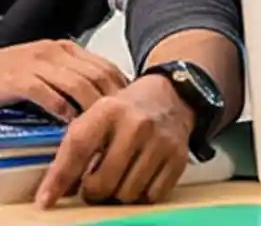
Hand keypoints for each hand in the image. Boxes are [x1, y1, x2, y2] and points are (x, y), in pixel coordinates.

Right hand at [0, 40, 127, 121]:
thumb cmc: (11, 75)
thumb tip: (107, 102)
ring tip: (101, 128)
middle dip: (113, 101)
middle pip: (97, 75)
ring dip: (91, 108)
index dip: (122, 88)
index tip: (133, 109)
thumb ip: (74, 80)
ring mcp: (35, 64)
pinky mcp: (16, 79)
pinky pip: (46, 93)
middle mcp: (54, 52)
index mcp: (66, 49)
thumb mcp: (49, 71)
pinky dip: (61, 109)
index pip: (106, 66)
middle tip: (122, 124)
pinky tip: (69, 124)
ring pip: (77, 84)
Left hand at [36, 74, 194, 207]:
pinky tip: (138, 180)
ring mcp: (161, 142)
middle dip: (93, 192)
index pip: (78, 149)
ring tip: (117, 181)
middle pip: (104, 181)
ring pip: (128, 193)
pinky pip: (153, 195)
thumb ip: (75, 148)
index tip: (47, 199)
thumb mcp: (97, 115)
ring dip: (117, 195)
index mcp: (109, 110)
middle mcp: (137, 125)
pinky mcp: (179, 156)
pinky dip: (141, 195)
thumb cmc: (126, 111)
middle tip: (93, 187)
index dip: (59, 178)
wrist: (171, 96)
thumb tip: (57, 190)